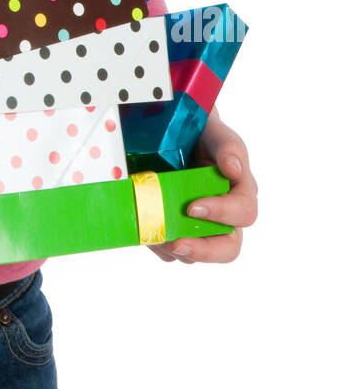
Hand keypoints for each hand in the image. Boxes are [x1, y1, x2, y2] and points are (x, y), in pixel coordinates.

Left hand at [150, 110, 257, 264]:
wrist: (171, 135)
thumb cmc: (202, 135)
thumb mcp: (216, 133)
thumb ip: (228, 146)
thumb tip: (233, 169)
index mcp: (241, 192)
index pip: (243, 213)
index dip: (221, 213)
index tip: (192, 207)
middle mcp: (226, 216)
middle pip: (228, 248)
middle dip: (203, 250)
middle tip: (177, 243)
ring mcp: (201, 228)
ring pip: (196, 255)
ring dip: (174, 248)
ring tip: (153, 232)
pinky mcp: (177, 233)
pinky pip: (170, 252)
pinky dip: (156, 244)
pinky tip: (144, 230)